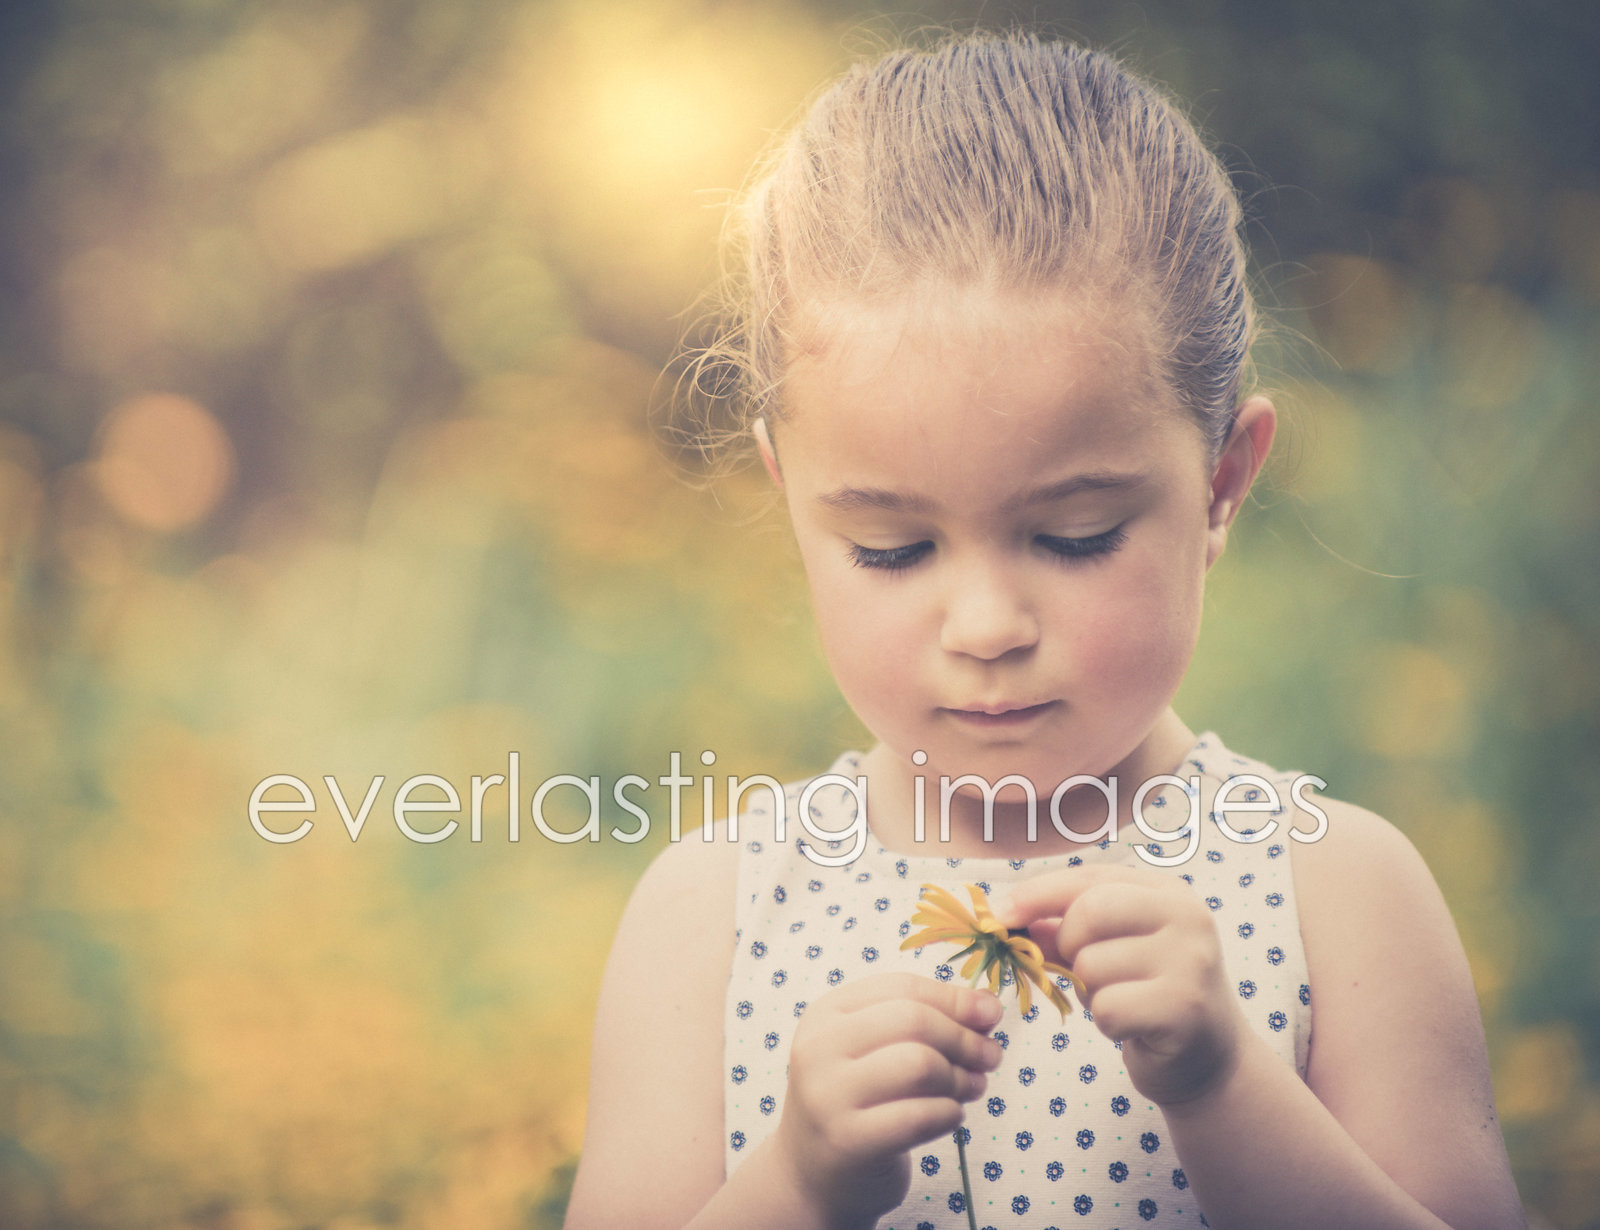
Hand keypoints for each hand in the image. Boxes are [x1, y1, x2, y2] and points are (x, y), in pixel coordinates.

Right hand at [772, 973, 1004, 1226]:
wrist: (809, 1176)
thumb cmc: (857, 1103)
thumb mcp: (875, 1050)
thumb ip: (927, 1021)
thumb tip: (988, 1006)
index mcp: (826, 1014)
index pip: (902, 988)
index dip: (955, 999)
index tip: (991, 1014)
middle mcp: (819, 1049)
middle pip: (913, 1020)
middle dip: (964, 1037)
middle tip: (991, 1057)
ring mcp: (828, 1096)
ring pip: (919, 1064)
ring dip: (960, 1076)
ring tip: (972, 1088)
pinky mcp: (847, 1142)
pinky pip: (920, 1117)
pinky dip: (950, 1113)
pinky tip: (952, 1116)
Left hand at [995, 866, 1245, 1107]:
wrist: (1210, 1059)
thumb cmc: (1148, 994)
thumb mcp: (1109, 950)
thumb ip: (1064, 928)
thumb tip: (1007, 916)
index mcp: (1167, 891)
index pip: (1090, 877)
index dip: (1038, 893)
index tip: (1000, 914)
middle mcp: (1187, 916)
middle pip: (1089, 912)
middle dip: (1067, 945)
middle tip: (1082, 971)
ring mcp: (1190, 961)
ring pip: (1092, 965)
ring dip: (1090, 991)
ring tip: (1121, 999)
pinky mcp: (1184, 1008)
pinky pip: (1107, 1009)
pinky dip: (1106, 1023)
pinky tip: (1132, 1026)